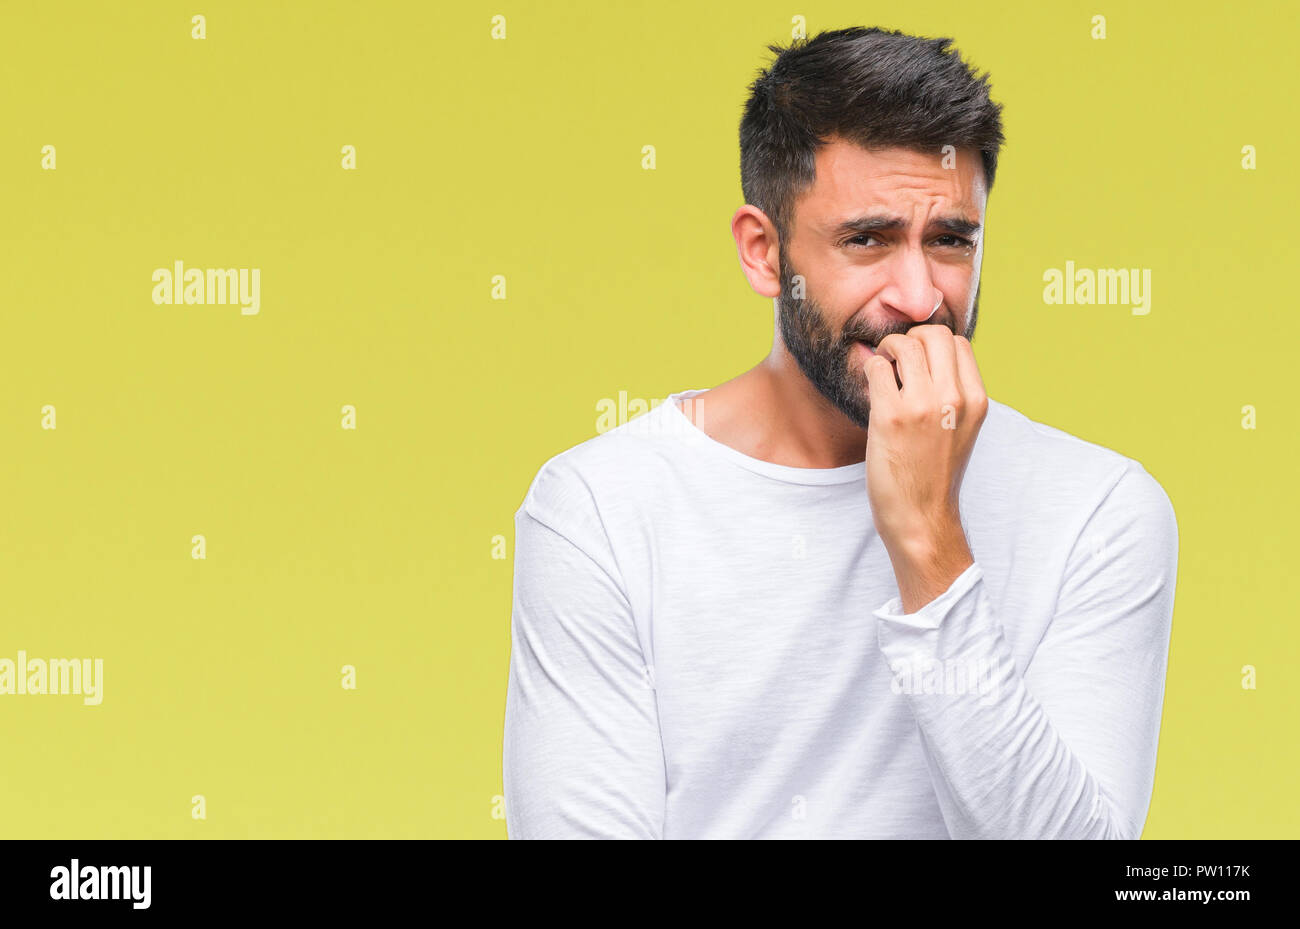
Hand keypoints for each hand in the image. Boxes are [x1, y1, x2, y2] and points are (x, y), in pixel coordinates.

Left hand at [864, 324, 987, 611]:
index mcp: (976, 401)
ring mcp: (923, 407)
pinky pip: (876, 368)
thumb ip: (954, 394)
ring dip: (887, 349)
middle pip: (933, 334)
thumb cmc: (934, 474)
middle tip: (896, 357)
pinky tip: (872, 389)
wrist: (921, 518)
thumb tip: (927, 356)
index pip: (958, 342)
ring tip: (883, 369)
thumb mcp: (962, 429)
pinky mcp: (891, 417)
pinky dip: (871, 369)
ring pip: (904, 344)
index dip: (934, 343)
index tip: (917, 359)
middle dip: (910, 337)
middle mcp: (953, 399)